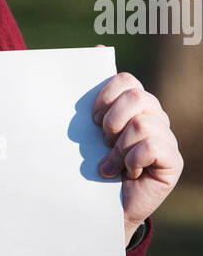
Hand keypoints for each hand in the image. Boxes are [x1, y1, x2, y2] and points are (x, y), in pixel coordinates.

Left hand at [92, 73, 182, 242]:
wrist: (97, 208)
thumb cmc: (88, 167)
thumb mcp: (82, 129)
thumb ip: (88, 95)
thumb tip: (97, 48)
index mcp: (133, 105)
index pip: (125, 80)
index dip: (104, 97)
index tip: (91, 119)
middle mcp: (153, 117)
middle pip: (136, 97)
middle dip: (111, 121)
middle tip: (103, 142)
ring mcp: (165, 138)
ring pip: (141, 124)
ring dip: (118, 148)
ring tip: (110, 165)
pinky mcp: (171, 161)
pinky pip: (152, 146)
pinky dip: (132, 160)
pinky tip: (127, 173)